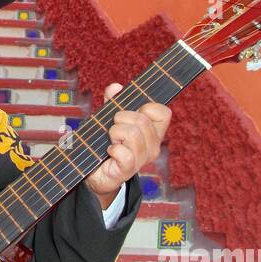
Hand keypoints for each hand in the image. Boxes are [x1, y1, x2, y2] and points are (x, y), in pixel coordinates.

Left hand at [84, 82, 171, 209]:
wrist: (97, 173)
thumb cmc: (106, 144)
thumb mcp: (109, 120)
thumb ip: (112, 102)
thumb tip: (115, 87)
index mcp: (152, 132)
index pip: (163, 113)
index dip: (146, 107)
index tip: (132, 112)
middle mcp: (152, 146)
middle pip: (142, 120)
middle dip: (121, 118)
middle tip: (113, 128)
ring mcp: (141, 159)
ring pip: (133, 134)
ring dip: (115, 133)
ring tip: (111, 140)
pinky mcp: (128, 170)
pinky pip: (125, 154)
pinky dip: (113, 149)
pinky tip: (109, 151)